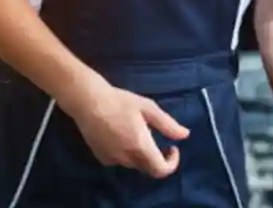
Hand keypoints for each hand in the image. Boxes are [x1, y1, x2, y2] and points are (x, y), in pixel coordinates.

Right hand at [68, 85, 189, 178]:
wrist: (88, 101)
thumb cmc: (120, 101)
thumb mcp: (148, 108)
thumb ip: (168, 124)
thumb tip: (185, 135)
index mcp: (140, 146)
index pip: (161, 170)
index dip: (172, 163)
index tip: (172, 147)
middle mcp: (127, 157)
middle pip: (148, 168)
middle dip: (157, 157)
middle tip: (156, 138)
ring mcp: (112, 159)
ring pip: (134, 164)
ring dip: (141, 154)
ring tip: (136, 131)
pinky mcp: (101, 157)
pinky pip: (120, 160)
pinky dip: (126, 152)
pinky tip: (121, 135)